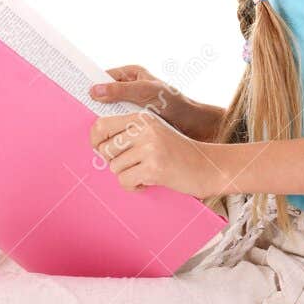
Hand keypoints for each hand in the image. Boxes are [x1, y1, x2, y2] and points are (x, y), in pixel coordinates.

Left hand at [89, 110, 227, 199]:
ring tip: (145, 173)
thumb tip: (96, 145)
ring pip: (114, 167)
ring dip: (127, 175)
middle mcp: (144, 129)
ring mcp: (149, 148)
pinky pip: (124, 181)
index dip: (95, 141)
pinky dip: (134, 186)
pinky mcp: (153, 167)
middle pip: (104, 149)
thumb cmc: (178, 153)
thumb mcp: (155, 133)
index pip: (101, 125)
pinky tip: (148, 182)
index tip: (103, 151)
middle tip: (132, 165)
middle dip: (114, 162)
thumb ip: (130, 134)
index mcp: (143, 117)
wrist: (207, 166)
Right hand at [90, 65, 221, 140]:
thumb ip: (122, 91)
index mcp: (129, 74)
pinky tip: (104, 140)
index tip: (72, 94)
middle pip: (101, 97)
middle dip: (93, 108)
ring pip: (106, 113)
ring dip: (101, 122)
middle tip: (80, 117)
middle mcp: (127, 88)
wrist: (193, 125)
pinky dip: (110, 132)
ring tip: (91, 132)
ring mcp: (128, 105)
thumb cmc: (174, 103)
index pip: (101, 77)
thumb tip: (93, 90)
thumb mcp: (147, 93)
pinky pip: (115, 125)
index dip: (88, 85)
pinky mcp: (131, 121)